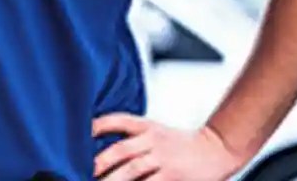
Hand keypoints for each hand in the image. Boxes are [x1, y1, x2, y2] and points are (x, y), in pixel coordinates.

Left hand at [92, 114, 244, 180]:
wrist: (216, 150)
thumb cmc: (179, 143)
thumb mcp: (155, 130)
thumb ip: (130, 135)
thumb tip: (96, 143)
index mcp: (147, 127)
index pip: (119, 121)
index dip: (99, 125)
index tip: (81, 133)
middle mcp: (153, 141)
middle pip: (121, 150)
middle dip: (100, 162)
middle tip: (80, 170)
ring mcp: (163, 160)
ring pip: (132, 170)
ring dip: (113, 179)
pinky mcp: (172, 178)